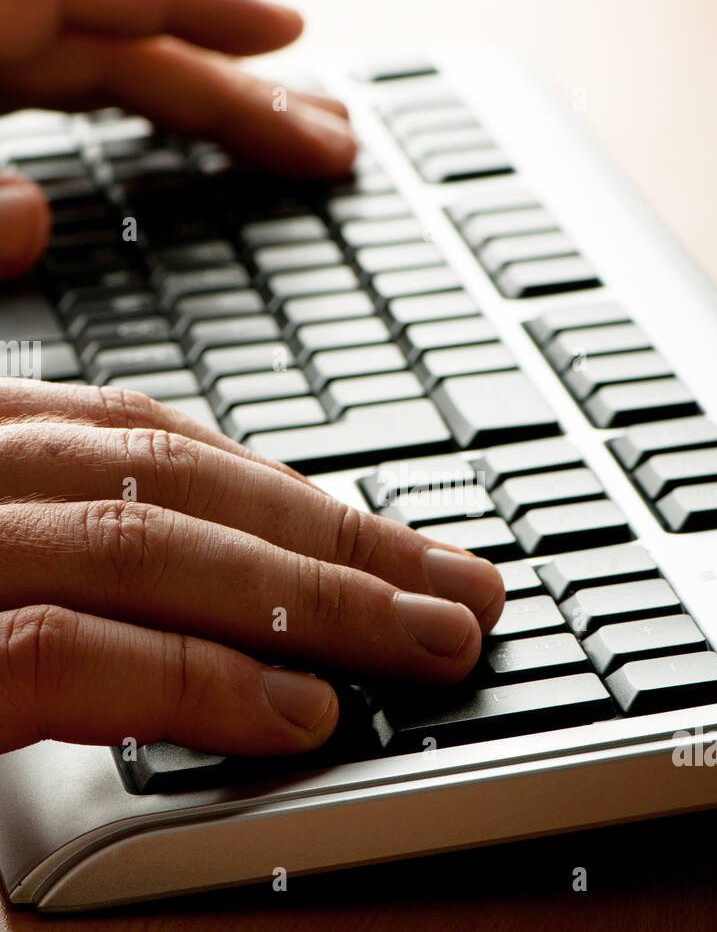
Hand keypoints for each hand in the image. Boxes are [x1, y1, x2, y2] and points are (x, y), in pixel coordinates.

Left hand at [0, 0, 357, 277]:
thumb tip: (33, 222)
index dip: (191, 2)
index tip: (289, 30)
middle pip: (121, 53)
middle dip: (235, 95)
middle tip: (329, 146)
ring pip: (102, 82)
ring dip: (204, 111)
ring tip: (292, 143)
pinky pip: (68, 109)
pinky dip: (140, 122)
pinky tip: (187, 139)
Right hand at [0, 380, 505, 755]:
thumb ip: (22, 417)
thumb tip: (30, 219)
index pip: (153, 444)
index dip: (293, 494)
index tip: (398, 544)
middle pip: (176, 483)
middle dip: (339, 542)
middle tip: (458, 594)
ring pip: (148, 551)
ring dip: (306, 598)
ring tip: (422, 645)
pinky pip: (64, 657)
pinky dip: (193, 678)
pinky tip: (295, 713)